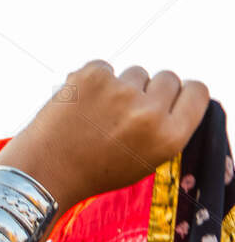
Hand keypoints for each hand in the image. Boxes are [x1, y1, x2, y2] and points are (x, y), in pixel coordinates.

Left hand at [0, 60, 210, 210]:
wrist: (44, 174)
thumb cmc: (94, 171)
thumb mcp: (142, 162)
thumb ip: (165, 128)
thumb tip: (176, 93)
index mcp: (168, 139)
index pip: (197, 92)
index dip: (183, 93)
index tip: (171, 98)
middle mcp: (149, 114)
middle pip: (168, 78)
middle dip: (150, 91)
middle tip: (125, 116)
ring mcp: (121, 91)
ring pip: (136, 72)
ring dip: (121, 88)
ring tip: (98, 117)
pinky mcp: (94, 75)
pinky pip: (106, 68)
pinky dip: (95, 83)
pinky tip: (81, 108)